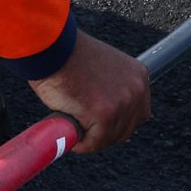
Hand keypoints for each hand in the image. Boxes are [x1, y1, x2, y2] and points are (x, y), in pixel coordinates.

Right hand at [28, 28, 149, 153]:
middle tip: (84, 124)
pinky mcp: (105, 116)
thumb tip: (113, 118)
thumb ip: (114, 88)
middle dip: (105, 132)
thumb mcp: (104, 67)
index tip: (100, 121)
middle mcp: (136, 89)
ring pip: (109, 138)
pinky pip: (93, 142)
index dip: (118, 121)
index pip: (138, 112)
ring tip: (74, 119)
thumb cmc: (69, 55)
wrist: (52, 47)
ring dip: (90, 136)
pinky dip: (79, 142)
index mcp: (138, 75)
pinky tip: (68, 126)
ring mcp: (122, 103)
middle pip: (127, 129)